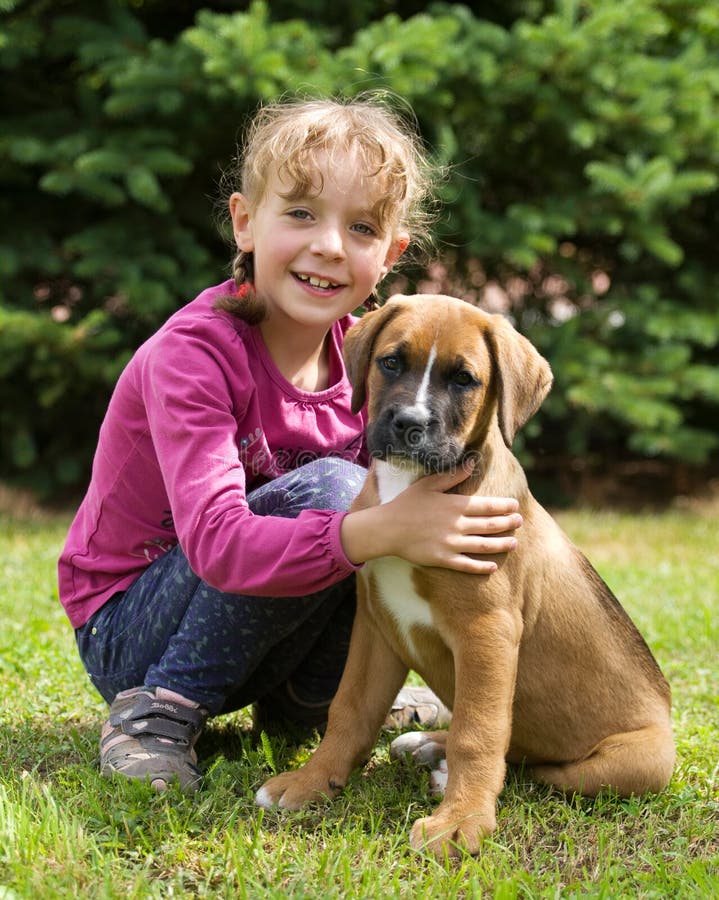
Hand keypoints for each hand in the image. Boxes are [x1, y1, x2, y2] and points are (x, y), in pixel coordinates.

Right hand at [382, 465, 520, 573]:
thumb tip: (472, 462)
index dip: (504, 506)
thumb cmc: (406, 504)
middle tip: (519, 522)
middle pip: (490, 525)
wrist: (387, 529)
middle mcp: (456, 525)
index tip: (515, 506)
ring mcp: (450, 544)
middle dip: (508, 524)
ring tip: (514, 543)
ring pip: (483, 546)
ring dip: (502, 544)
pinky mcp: (443, 560)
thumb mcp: (428, 484)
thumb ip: (452, 475)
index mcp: (454, 505)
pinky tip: (493, 566)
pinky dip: (482, 567)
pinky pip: (467, 565)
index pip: (487, 505)